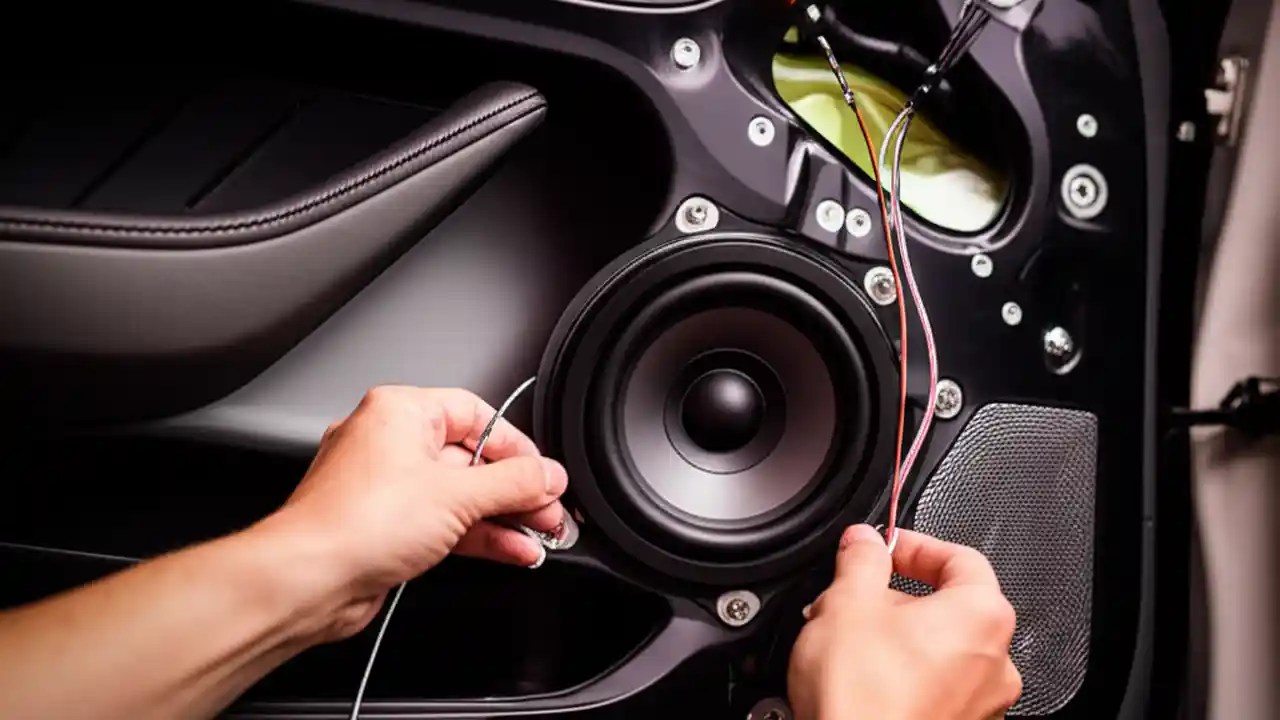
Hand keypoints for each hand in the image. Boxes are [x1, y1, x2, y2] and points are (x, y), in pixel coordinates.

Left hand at [258, 386, 567, 640]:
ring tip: (539, 536)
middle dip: (516, 491)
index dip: (518, 446)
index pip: (477, 415)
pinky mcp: (385, 526)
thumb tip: (549, 476)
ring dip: (502, 518)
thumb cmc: (356, 523)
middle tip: (549, 510)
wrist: (308, 580)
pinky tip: (510, 549)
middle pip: (472, 458)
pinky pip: (443, 522)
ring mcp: (386, 487)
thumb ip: (514, 484)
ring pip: (459, 495)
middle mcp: (390, 443)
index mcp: (400, 411)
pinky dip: (477, 535)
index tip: (545, 474)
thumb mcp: (458, 495)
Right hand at [788, 526, 1021, 719]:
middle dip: (895, 597)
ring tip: (847, 644)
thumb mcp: (847, 603)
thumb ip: (862, 560)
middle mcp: (994, 662)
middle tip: (852, 600)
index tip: (881, 549)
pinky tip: (860, 682)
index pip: (959, 557)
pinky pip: (933, 688)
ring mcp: (980, 705)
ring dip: (894, 638)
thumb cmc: (864, 697)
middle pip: (948, 606)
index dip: (914, 546)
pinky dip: (901, 677)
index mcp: (981, 616)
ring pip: (937, 650)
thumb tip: (864, 542)